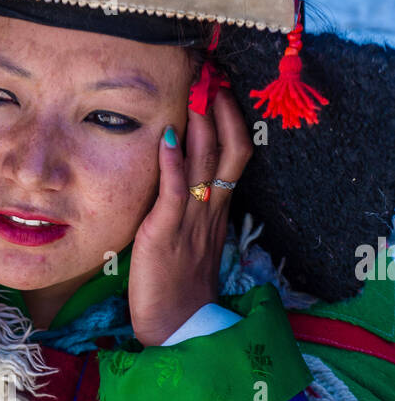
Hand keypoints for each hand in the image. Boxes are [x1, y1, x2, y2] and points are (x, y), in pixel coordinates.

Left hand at [127, 88, 252, 346]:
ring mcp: (191, 220)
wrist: (177, 327)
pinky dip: (172, 163)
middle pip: (229, 149)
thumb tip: (176, 175)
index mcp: (217, 210)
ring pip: (207, 163)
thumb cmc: (177, 286)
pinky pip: (175, 192)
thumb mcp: (189, 238)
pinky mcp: (165, 234)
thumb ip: (187, 207)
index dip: (232, 119)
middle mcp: (210, 210)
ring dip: (201, 124)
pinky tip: (166, 137)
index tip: (221, 87)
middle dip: (220, 109)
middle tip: (210, 73)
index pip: (235, 154)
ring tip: (196, 89)